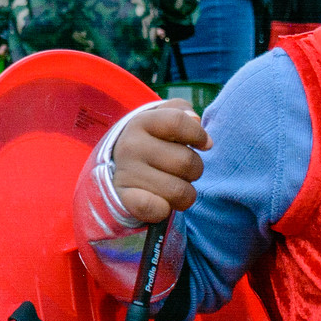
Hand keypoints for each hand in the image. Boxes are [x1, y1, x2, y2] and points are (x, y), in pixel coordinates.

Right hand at [111, 101, 211, 222]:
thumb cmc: (152, 141)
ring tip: (175, 187)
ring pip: (180, 191)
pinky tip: (163, 203)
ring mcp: (126, 173)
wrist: (116, 169)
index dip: (198, 134)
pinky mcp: (125, 199)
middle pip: (186, 161)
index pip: (177, 121)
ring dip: (186, 193)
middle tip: (183, 171)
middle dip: (195, 170)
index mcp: (141, 122)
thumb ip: (182, 111)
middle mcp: (130, 146)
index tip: (205, 144)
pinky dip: (166, 210)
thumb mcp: (162, 118)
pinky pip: (158, 209)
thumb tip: (195, 121)